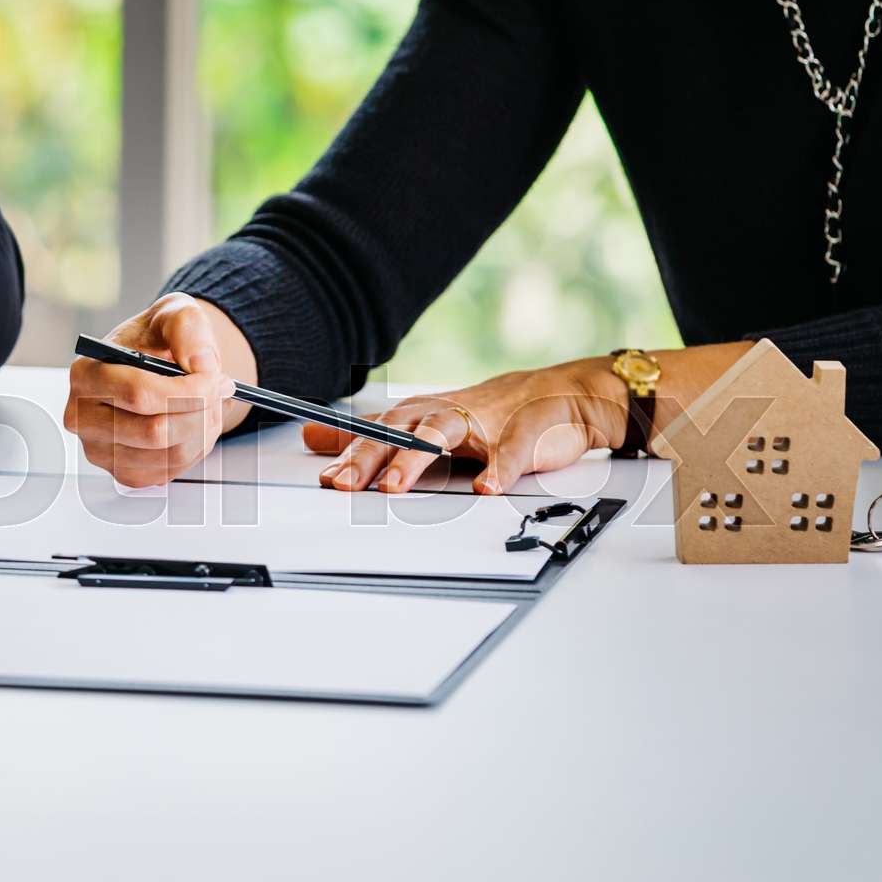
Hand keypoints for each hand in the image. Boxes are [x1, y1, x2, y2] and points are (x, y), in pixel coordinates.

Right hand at [64, 293, 254, 486]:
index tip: (216, 379)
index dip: (187, 391)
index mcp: (86, 374)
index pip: (138, 394)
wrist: (153, 362)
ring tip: (210, 403)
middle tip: (221, 389)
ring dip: (203, 429)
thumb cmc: (156, 340)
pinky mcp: (122, 473)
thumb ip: (188, 328)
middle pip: (154, 431)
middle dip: (201, 411)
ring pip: (169, 454)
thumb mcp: (173, 313)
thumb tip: (201, 364)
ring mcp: (100, 450)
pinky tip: (196, 422)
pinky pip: (171, 470)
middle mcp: (83, 417)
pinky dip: (196, 447)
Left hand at [309, 342, 752, 494]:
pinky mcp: (529, 428)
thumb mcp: (428, 425)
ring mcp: (489, 419)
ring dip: (416, 459)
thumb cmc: (493, 415)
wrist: (567, 395)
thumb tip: (314, 438)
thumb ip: (374, 436)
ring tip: (394, 486)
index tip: (324, 479)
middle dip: (368, 457)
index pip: (379, 431)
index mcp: (426, 414)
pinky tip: (486, 487)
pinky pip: (513, 447)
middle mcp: (450, 412)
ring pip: (444, 432)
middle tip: (343, 485)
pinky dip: (499, 466)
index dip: (349, 453)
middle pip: (400, 430)